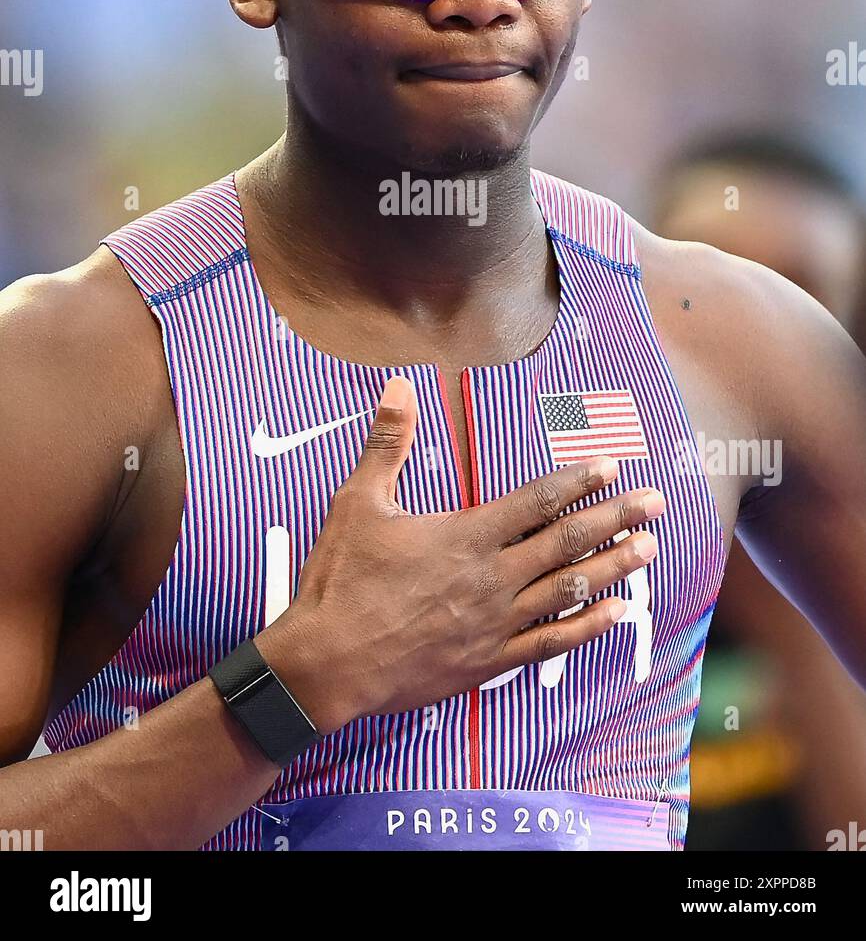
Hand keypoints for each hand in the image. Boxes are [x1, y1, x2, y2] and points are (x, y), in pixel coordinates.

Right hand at [256, 376, 663, 732]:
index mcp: (464, 535)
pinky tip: (618, 613)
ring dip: (613, 567)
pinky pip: (550, 643)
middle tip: (657, 503)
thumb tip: (398, 386)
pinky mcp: (487, 662)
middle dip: (616, 518)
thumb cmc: (340, 582)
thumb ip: (387, 443)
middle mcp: (490, 577)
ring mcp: (493, 623)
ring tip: (649, 549)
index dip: (578, 482)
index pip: (536, 501)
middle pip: (566, 542)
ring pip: (568, 589)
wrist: (326, 665)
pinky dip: (588, 626)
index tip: (612, 466)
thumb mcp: (358, 502)